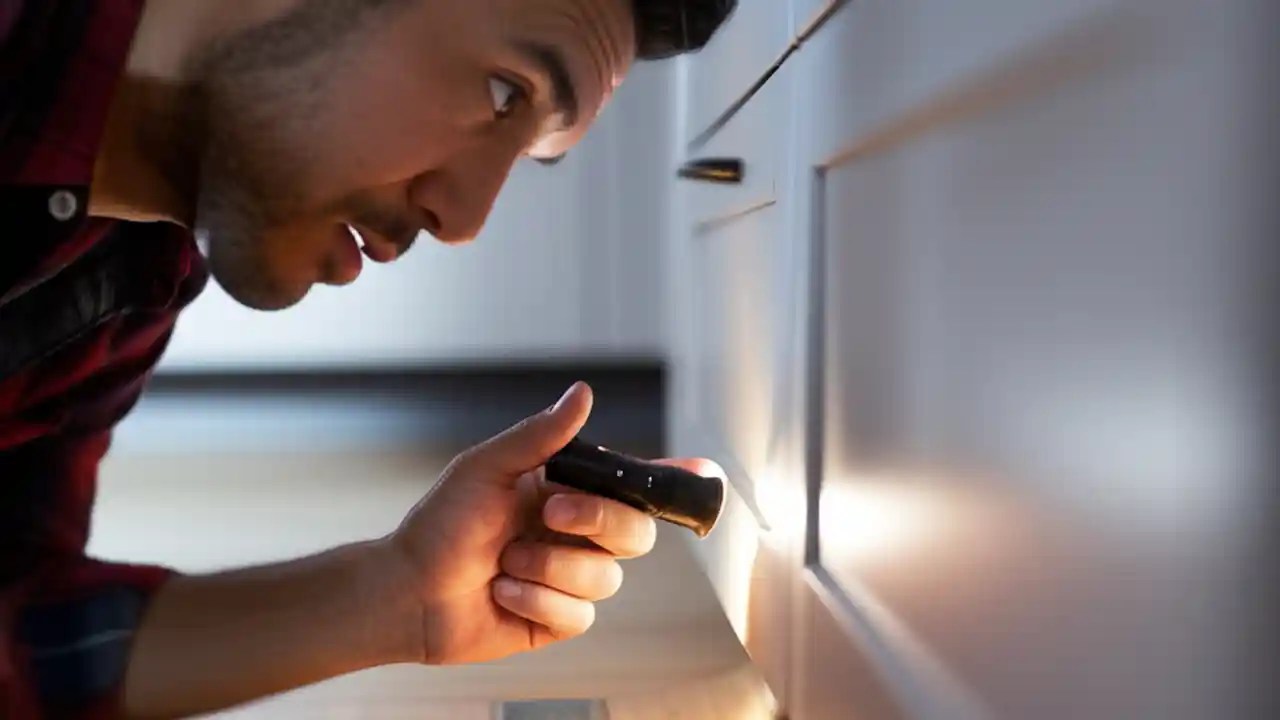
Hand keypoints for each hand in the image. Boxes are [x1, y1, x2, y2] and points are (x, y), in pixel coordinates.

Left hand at [384, 382, 703, 664]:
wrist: (407, 590)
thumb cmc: (440, 524)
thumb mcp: (487, 468)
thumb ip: (541, 436)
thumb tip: (583, 393)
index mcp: (568, 492)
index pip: (633, 485)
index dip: (673, 482)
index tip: (702, 474)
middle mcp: (577, 535)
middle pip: (637, 531)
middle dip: (596, 521)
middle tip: (548, 513)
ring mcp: (570, 579)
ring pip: (607, 576)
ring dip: (549, 567)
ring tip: (504, 562)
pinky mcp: (559, 620)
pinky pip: (580, 614)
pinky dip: (536, 601)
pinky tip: (502, 593)